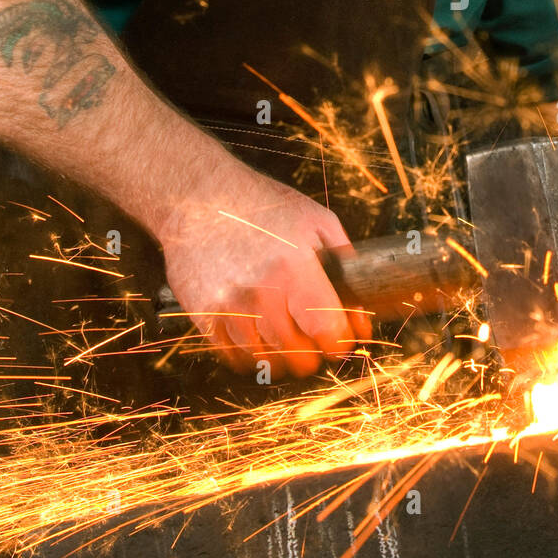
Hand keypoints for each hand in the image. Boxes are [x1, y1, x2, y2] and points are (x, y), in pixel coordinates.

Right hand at [157, 166, 371, 378]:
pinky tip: (258, 333)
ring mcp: (228, 307)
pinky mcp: (202, 316)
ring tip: (286, 335)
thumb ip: (344, 261)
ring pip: (266, 361)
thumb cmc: (259, 205)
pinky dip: (251, 353)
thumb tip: (361, 307)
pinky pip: (233, 356)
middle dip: (314, 353)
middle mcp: (260, 292)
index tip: (341, 339)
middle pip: (299, 356)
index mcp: (294, 267)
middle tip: (314, 339)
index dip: (340, 342)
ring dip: (283, 355)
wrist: (196, 196)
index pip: (327, 331)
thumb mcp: (315, 219)